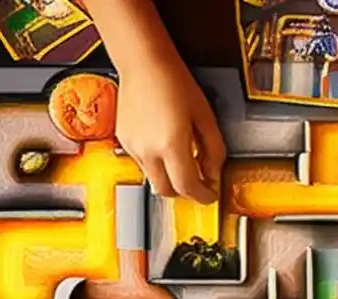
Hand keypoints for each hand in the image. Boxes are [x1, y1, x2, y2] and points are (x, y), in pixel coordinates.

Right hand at [116, 55, 225, 202]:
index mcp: (171, 145)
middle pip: (167, 190)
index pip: (188, 186)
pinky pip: (143, 163)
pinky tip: (165, 146)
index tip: (211, 194)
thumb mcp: (205, 116)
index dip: (203, 195)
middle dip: (185, 192)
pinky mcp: (124, 141)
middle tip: (199, 184)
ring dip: (170, 177)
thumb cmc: (175, 82)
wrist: (144, 63)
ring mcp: (132, 147)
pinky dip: (157, 163)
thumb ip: (213, 149)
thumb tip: (213, 173)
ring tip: (183, 160)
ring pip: (153, 178)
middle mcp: (148, 150)